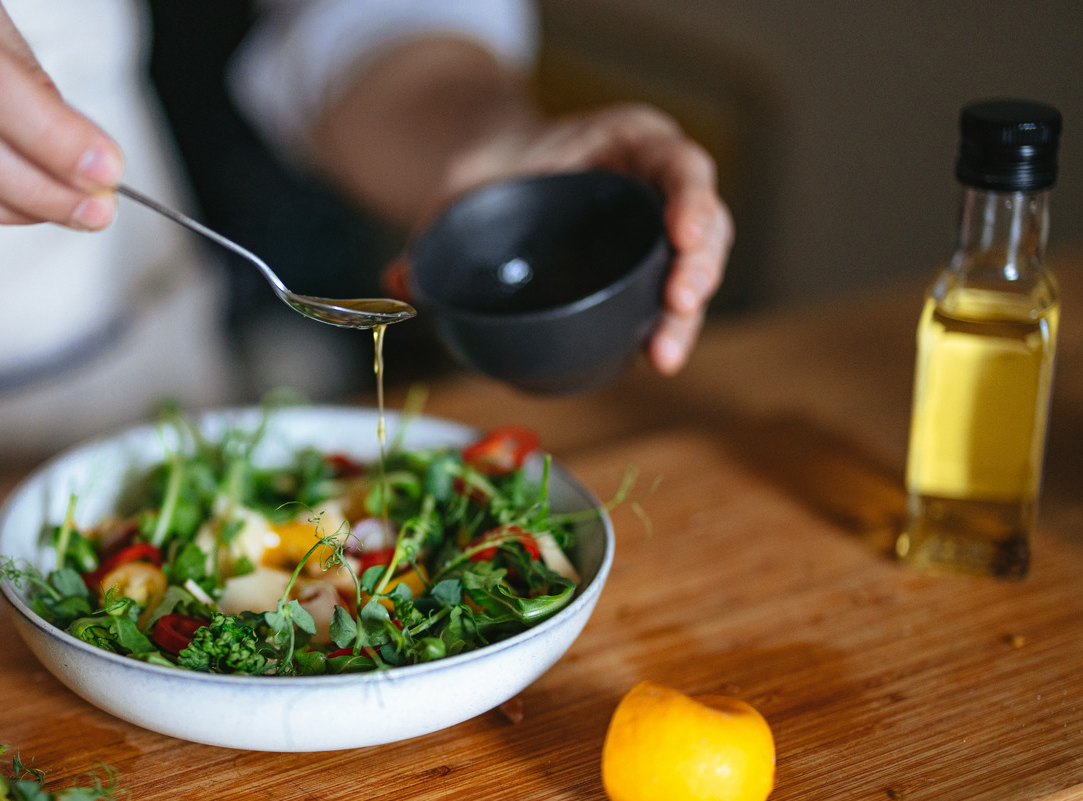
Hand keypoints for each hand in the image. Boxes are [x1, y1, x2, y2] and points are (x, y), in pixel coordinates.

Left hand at [435, 104, 733, 375]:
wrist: (496, 180)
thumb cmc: (495, 174)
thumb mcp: (465, 187)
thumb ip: (435, 226)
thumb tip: (396, 281)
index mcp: (628, 141)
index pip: (679, 162)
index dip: (690, 197)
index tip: (681, 235)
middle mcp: (655, 181)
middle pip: (704, 220)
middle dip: (699, 265)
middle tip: (678, 302)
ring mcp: (657, 228)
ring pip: (697, 265)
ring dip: (687, 311)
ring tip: (663, 352)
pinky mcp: (646, 270)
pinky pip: (668, 296)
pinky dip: (667, 326)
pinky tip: (655, 357)